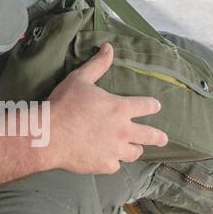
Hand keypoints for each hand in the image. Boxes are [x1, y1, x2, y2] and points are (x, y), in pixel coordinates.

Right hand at [43, 43, 168, 174]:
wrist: (49, 135)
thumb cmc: (64, 104)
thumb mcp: (80, 79)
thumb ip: (97, 64)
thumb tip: (109, 47)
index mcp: (120, 108)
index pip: (146, 106)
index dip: (152, 105)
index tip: (156, 106)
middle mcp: (123, 131)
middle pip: (150, 136)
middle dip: (159, 137)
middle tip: (163, 138)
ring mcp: (115, 150)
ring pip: (134, 153)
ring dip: (134, 149)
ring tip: (134, 149)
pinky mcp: (105, 165)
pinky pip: (115, 165)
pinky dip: (112, 161)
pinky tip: (107, 159)